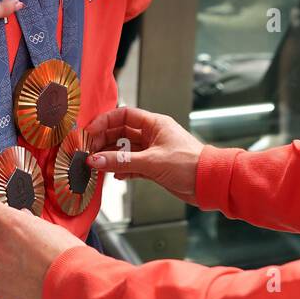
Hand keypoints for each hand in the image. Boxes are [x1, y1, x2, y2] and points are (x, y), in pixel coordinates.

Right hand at [82, 107, 204, 203]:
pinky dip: (122, 169)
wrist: (209, 183)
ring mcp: (153, 151)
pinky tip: (114, 175)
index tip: (90, 132)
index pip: (124, 115)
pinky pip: (132, 164)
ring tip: (98, 164)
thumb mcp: (151, 162)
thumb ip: (121, 161)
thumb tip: (95, 160)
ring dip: (112, 157)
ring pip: (126, 150)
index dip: (105, 121)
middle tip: (90, 151)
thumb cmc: (189, 164)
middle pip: (122, 132)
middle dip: (105, 141)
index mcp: (154, 124)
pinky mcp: (155, 167)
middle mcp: (153, 135)